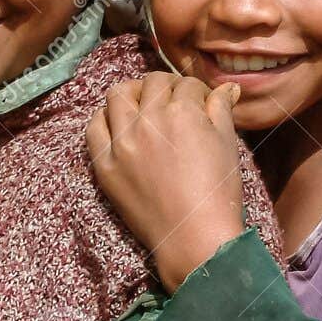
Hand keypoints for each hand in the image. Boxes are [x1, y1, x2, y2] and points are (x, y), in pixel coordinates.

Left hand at [86, 72, 245, 292]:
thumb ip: (221, 110)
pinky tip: (117, 124)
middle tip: (173, 101)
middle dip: (166, 87)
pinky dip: (104, 118)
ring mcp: (122, 143)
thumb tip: (227, 87)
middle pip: (152, 83)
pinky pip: (94, 127)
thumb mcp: (227, 145)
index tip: (198, 102)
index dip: (194, 90)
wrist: (194, 238)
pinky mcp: (105, 165)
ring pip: (117, 95)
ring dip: (133, 93)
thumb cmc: (218, 193)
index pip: (185, 84)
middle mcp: (148, 121)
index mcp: (182, 112)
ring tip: (142, 104)